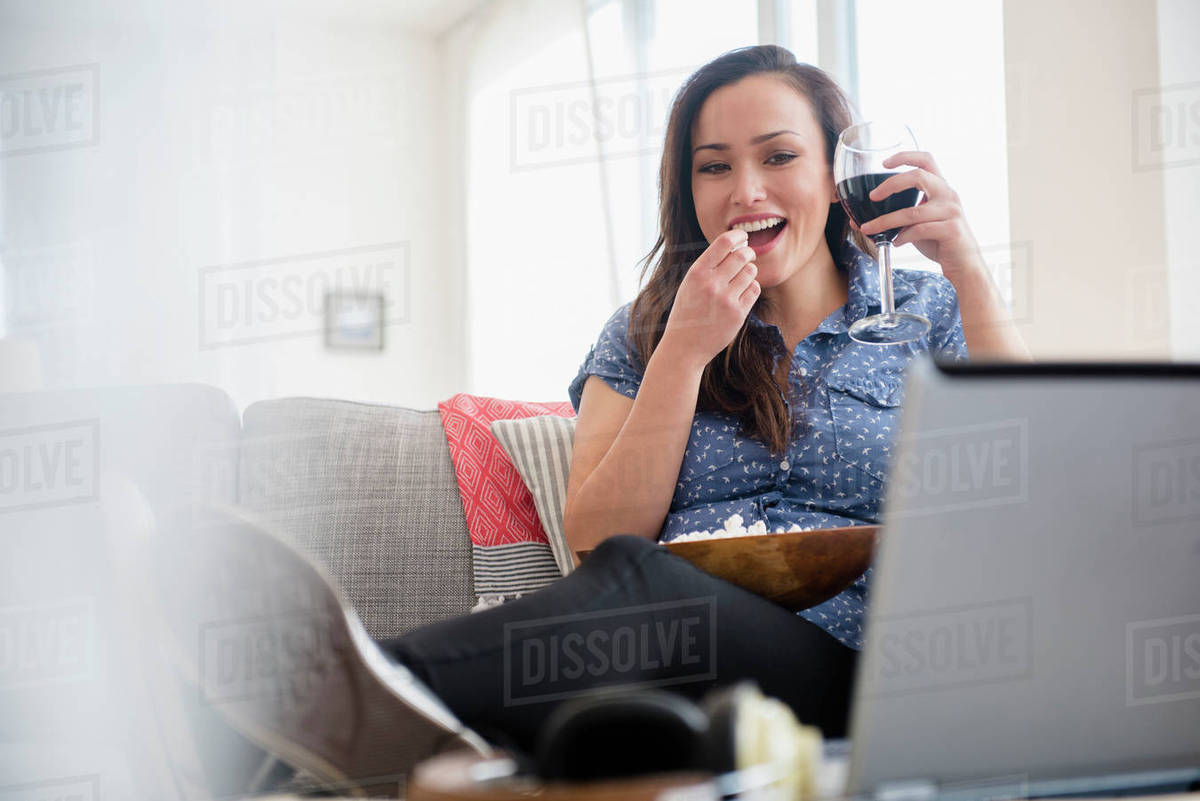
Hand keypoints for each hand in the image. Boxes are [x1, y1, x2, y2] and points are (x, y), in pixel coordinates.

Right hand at [660, 229, 759, 371]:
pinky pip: (754, 289)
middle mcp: (712, 284)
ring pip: (751, 271)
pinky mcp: (738, 314)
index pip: (723, 243)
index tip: (742, 236)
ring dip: (749, 271)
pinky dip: (751, 287)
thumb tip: (736, 246)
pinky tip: (742, 292)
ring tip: (741, 278)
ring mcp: (726, 299)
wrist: (684, 347)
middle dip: (748, 252)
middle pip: (742, 255)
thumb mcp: (690, 284)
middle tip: (748, 255)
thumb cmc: (687, 312)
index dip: (737, 236)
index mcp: (697, 273)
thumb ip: (709, 266)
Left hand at [854, 151, 985, 283]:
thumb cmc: (938, 240)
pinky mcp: (951, 230)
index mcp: (940, 188)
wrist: (963, 263)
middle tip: (872, 196)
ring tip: (868, 229)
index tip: (884, 163)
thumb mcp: (916, 224)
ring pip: (912, 212)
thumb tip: (857, 221)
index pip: (926, 160)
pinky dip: (902, 237)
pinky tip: (895, 243)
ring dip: (885, 221)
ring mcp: (951, 211)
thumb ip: (895, 217)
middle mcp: (948, 195)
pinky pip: (920, 230)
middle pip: (918, 177)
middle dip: (891, 184)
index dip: (905, 156)